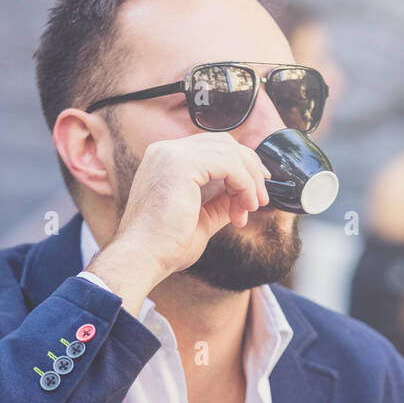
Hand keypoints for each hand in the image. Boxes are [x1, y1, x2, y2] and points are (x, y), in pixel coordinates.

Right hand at [86, 134, 271, 311]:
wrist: (142, 259)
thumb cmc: (165, 246)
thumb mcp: (203, 219)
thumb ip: (221, 202)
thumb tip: (244, 195)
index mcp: (166, 160)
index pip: (212, 149)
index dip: (240, 166)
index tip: (254, 193)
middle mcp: (166, 151)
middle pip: (224, 143)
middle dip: (249, 169)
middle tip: (261, 199)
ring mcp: (171, 154)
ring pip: (229, 151)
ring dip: (249, 180)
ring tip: (251, 207)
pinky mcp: (180, 164)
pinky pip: (228, 163)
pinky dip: (244, 184)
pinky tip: (244, 207)